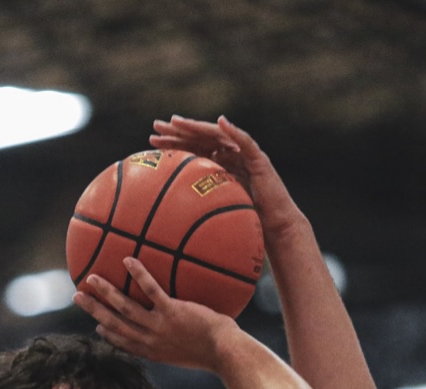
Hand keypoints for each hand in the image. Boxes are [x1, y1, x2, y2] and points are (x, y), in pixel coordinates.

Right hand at [73, 256, 234, 371]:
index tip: (97, 326)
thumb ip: (180, 343)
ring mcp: (159, 326)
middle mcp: (150, 340)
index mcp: (153, 351)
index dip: (108, 333)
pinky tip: (128, 260)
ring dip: (106, 292)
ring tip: (92, 277)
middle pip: (114, 323)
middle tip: (78, 296)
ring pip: (125, 307)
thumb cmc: (215, 353)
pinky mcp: (172, 311)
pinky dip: (138, 275)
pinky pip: (151, 290)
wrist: (225, 353)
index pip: (124, 342)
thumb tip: (184, 333)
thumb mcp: (190, 354)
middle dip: (94, 310)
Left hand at [149, 115, 303, 233]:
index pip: (192, 150)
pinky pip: (245, 142)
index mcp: (218, 167)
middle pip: (200, 138)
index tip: (151, 142)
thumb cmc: (244, 224)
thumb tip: (164, 217)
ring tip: (177, 122)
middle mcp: (229, 157)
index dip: (173, 144)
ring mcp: (244, 156)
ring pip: (218, 135)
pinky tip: (221, 122)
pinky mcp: (259, 160)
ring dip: (197, 127)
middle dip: (178, 130)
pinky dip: (234, 131)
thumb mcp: (213, 213)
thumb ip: (195, 206)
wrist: (273, 229)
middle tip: (156, 125)